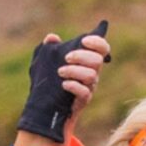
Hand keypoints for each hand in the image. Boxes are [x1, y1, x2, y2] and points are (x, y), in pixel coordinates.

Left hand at [18, 21, 111, 140]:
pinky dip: (74, 86)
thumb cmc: (47, 82)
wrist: (43, 107)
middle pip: (98, 60)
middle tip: (67, 57)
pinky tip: (63, 84)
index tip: (84, 41)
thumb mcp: (44, 62)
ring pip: (92, 75)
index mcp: (86, 61)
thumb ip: (48, 49)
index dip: (98, 42)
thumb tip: (51, 38)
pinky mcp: (83, 100)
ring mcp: (89, 87)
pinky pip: (85, 92)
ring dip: (75, 71)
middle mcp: (91, 73)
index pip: (102, 48)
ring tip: (60, 72)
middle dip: (82, 56)